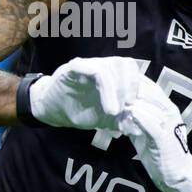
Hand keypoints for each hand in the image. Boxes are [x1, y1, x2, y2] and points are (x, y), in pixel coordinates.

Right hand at [28, 56, 148, 131]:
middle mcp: (102, 65)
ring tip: (116, 112)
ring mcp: (89, 64)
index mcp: (112, 74)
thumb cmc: (79, 111)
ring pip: (112, 66)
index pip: (132, 70)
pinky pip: (95, 70)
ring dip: (118, 91)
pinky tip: (109, 108)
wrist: (52, 111)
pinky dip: (107, 90)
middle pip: (126, 64)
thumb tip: (139, 128)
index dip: (139, 87)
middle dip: (131, 86)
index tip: (140, 109)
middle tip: (130, 107)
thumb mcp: (105, 118)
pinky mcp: (75, 67)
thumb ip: (121, 119)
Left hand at [117, 80, 191, 191]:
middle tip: (108, 89)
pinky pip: (151, 125)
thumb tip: (117, 106)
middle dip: (127, 90)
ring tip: (112, 104)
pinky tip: (126, 117)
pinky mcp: (165, 140)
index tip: (113, 80)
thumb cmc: (160, 152)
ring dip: (129, 104)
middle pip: (148, 92)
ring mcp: (169, 125)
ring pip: (148, 106)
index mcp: (166, 107)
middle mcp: (169, 112)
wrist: (176, 175)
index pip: (149, 86)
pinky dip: (138, 119)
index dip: (131, 81)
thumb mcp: (145, 129)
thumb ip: (135, 116)